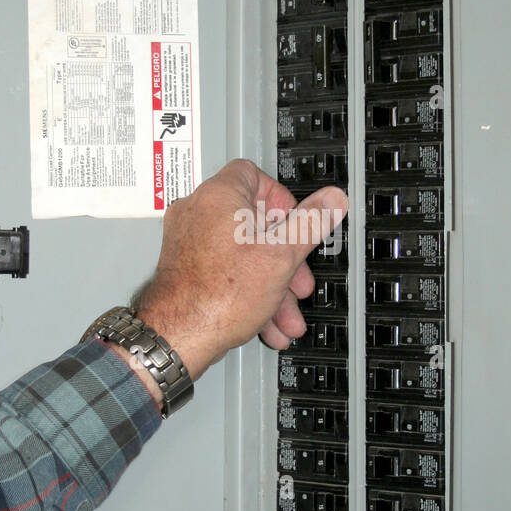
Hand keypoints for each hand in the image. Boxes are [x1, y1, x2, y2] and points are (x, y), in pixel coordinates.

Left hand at [109, 159, 347, 404]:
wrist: (178, 336)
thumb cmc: (218, 295)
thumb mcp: (282, 255)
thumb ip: (311, 223)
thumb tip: (332, 199)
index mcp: (218, 196)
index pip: (253, 174)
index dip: (280, 198)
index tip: (294, 222)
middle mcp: (197, 213)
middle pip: (253, 223)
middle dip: (283, 256)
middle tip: (297, 277)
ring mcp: (188, 241)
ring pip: (241, 254)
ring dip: (270, 283)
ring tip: (286, 312)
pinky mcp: (184, 267)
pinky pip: (225, 271)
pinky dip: (247, 290)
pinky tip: (265, 321)